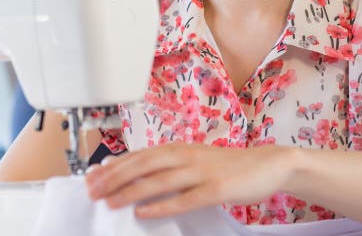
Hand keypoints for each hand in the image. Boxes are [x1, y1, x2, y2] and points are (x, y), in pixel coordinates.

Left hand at [84, 142, 291, 218]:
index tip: (92, 177)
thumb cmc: (228, 165)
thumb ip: (168, 166)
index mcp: (178, 148)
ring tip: (111, 202)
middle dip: (115, 178)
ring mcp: (201, 172)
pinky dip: (163, 206)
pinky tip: (144, 213)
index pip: (138, 156)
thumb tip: (138, 177)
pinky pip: (185, 198)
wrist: (268, 164)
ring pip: (159, 180)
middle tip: (92, 191)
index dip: (114, 166)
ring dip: (131, 191)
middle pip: (143, 165)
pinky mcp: (216, 189)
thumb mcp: (194, 160)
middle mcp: (185, 156)